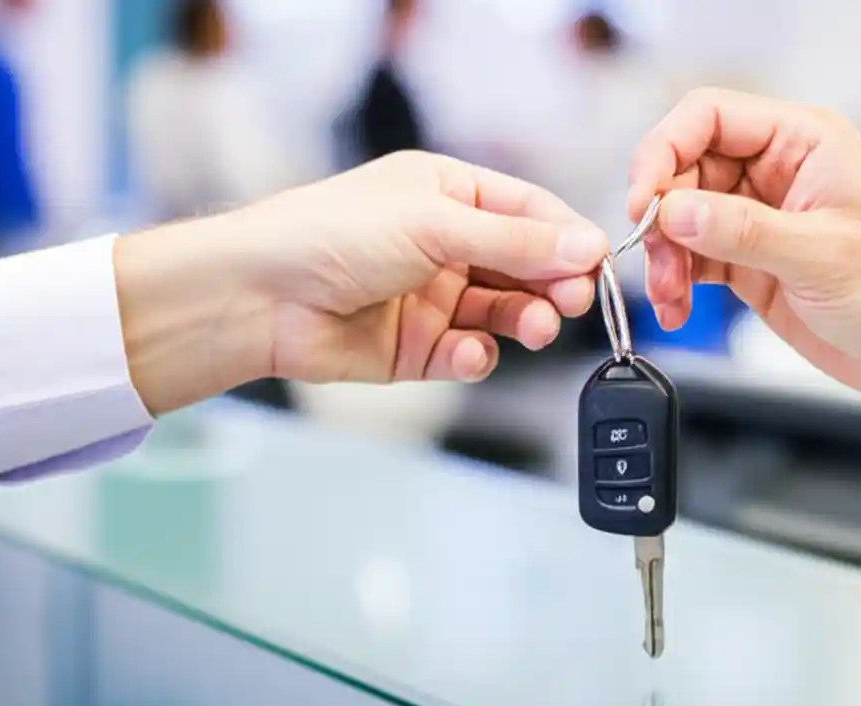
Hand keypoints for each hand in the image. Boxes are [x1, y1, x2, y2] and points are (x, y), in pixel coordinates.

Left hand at [117, 151, 607, 413]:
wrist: (261, 297)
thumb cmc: (332, 234)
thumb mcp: (435, 225)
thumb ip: (516, 242)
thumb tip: (587, 246)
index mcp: (449, 194)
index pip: (529, 211)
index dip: (567, 236)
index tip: (599, 261)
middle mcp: (446, 245)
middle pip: (525, 266)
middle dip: (553, 283)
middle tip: (573, 299)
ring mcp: (433, 297)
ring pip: (503, 313)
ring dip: (526, 321)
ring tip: (535, 327)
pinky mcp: (418, 348)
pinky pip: (468, 354)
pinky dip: (477, 356)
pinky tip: (470, 352)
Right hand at [628, 88, 860, 419]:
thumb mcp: (823, 256)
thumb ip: (743, 231)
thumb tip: (675, 211)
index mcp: (803, 142)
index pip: (710, 116)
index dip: (665, 150)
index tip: (645, 199)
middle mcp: (776, 173)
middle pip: (684, 169)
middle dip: (662, 216)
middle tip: (658, 259)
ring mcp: (760, 219)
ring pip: (682, 219)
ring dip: (664, 257)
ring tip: (671, 295)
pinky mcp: (751, 263)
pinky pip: (693, 260)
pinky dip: (676, 283)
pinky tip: (678, 308)